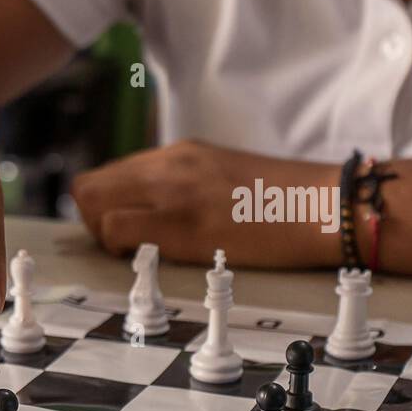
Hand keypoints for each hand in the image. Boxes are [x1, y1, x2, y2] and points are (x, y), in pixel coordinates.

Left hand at [72, 140, 339, 267]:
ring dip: (102, 235)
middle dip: (92, 219)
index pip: (108, 173)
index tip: (122, 224)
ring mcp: (170, 192)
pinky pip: (116, 231)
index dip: (104, 204)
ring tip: (135, 251)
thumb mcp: (223, 173)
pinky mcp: (178, 224)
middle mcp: (168, 164)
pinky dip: (118, 249)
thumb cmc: (281, 200)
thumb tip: (152, 206)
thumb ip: (184, 182)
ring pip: (91, 205)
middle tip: (119, 242)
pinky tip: (146, 258)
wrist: (322, 205)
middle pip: (88, 187)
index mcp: (179, 152)